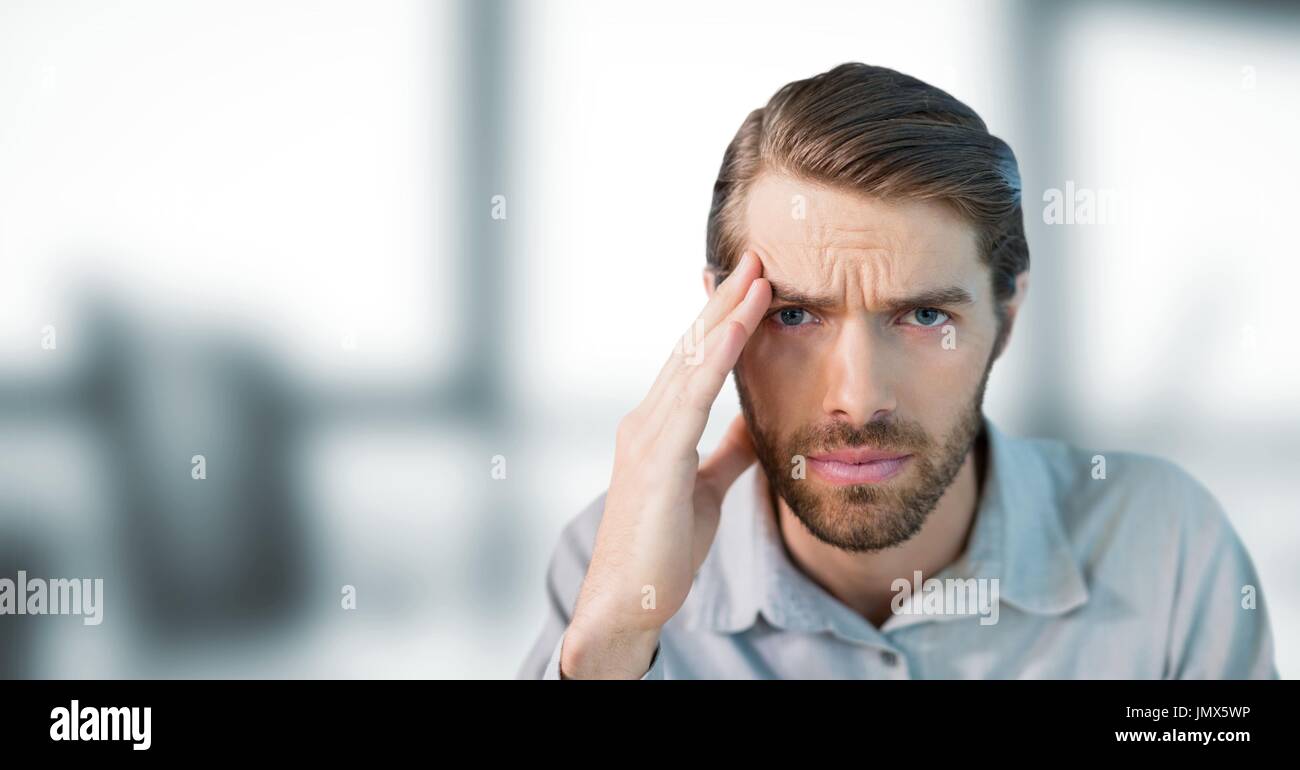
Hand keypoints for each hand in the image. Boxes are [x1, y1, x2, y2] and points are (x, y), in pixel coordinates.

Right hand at [561, 252, 770, 677]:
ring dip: (726, 314)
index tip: (747, 282)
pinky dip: (717, 356)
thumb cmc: (661, 550)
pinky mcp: (657, 459)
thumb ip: (726, 453)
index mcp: (658, 429)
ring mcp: (647, 437)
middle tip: (757, 256)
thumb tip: (754, 422)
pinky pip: (693, 397)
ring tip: (758, 274)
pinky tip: (740, 325)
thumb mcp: (705, 490)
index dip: (720, 320)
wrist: (625, 603)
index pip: (693, 362)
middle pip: (691, 348)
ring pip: (691, 361)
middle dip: (724, 300)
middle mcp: (646, 422)